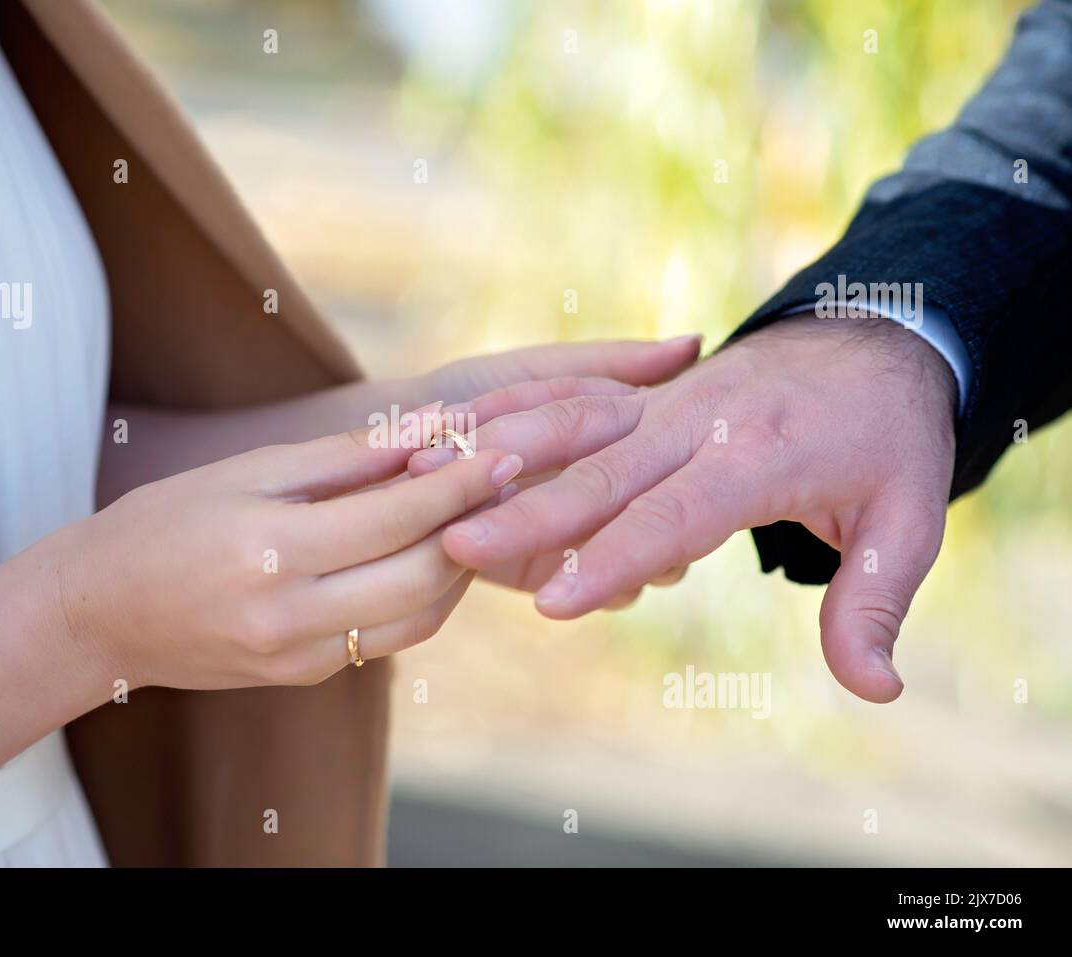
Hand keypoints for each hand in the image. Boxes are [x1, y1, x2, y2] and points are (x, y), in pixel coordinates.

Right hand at [64, 405, 521, 690]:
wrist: (97, 616)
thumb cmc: (163, 523)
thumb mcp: (247, 472)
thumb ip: (344, 457)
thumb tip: (429, 429)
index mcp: (270, 551)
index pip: (398, 517)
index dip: (461, 482)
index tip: (503, 450)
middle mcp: (290, 616)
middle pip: (424, 574)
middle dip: (475, 523)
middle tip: (500, 479)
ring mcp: (299, 657)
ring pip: (420, 617)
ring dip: (459, 566)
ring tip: (471, 514)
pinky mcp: (304, 677)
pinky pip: (389, 639)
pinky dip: (421, 596)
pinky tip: (425, 553)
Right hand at [411, 316, 957, 701]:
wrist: (879, 337)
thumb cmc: (890, 439)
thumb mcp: (909, 521)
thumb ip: (875, 603)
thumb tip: (876, 689)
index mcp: (759, 456)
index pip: (674, 515)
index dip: (612, 559)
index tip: (553, 603)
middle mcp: (699, 421)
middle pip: (601, 468)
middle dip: (525, 510)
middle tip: (453, 542)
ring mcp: (666, 401)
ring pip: (568, 420)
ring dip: (497, 448)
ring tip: (422, 473)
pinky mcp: (645, 394)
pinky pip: (567, 396)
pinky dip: (508, 412)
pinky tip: (449, 427)